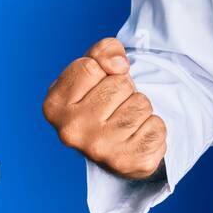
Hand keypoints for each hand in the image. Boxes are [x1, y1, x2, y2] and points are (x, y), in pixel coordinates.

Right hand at [42, 37, 167, 179]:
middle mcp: (71, 131)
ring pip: (141, 104)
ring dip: (140, 107)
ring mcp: (99, 150)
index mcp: (54, 105)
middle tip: (114, 105)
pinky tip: (137, 136)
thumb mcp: (95, 66)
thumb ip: (104, 50)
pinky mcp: (128, 163)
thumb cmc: (102, 98)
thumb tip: (119, 65)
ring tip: (125, 120)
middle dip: (124, 89)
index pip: (91, 66)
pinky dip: (153, 127)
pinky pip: (157, 126)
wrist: (116, 144)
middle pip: (120, 84)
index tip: (97, 84)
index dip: (103, 70)